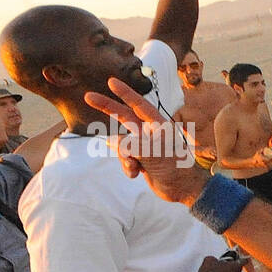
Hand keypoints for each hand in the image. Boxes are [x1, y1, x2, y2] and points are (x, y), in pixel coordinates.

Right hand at [85, 78, 209, 203]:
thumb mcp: (156, 155)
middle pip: (124, 116)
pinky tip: (136, 174)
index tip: (111, 81)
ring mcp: (144, 146)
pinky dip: (127, 167)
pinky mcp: (140, 159)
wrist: (184, 190)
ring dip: (124, 157)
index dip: (125, 93)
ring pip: (121, 144)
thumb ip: (134, 145)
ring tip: (136, 168)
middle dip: (108, 108)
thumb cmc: (176, 169)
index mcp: (159, 126)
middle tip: (88, 96)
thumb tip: (115, 143)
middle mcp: (150, 133)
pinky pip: (124, 158)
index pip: (139, 106)